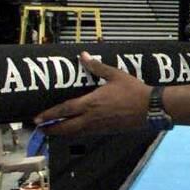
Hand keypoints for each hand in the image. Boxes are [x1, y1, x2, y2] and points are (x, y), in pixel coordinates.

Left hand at [34, 53, 151, 136]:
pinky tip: (77, 130)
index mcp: (91, 103)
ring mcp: (100, 126)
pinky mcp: (108, 130)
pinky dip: (78, 132)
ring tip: (55, 131)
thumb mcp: (115, 75)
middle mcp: (92, 118)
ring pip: (76, 133)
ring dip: (64, 132)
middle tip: (41, 130)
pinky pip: (88, 133)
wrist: (151, 108)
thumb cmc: (134, 91)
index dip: (49, 115)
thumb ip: (97, 67)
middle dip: (52, 130)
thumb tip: (84, 56)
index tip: (37, 119)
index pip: (64, 111)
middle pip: (66, 128)